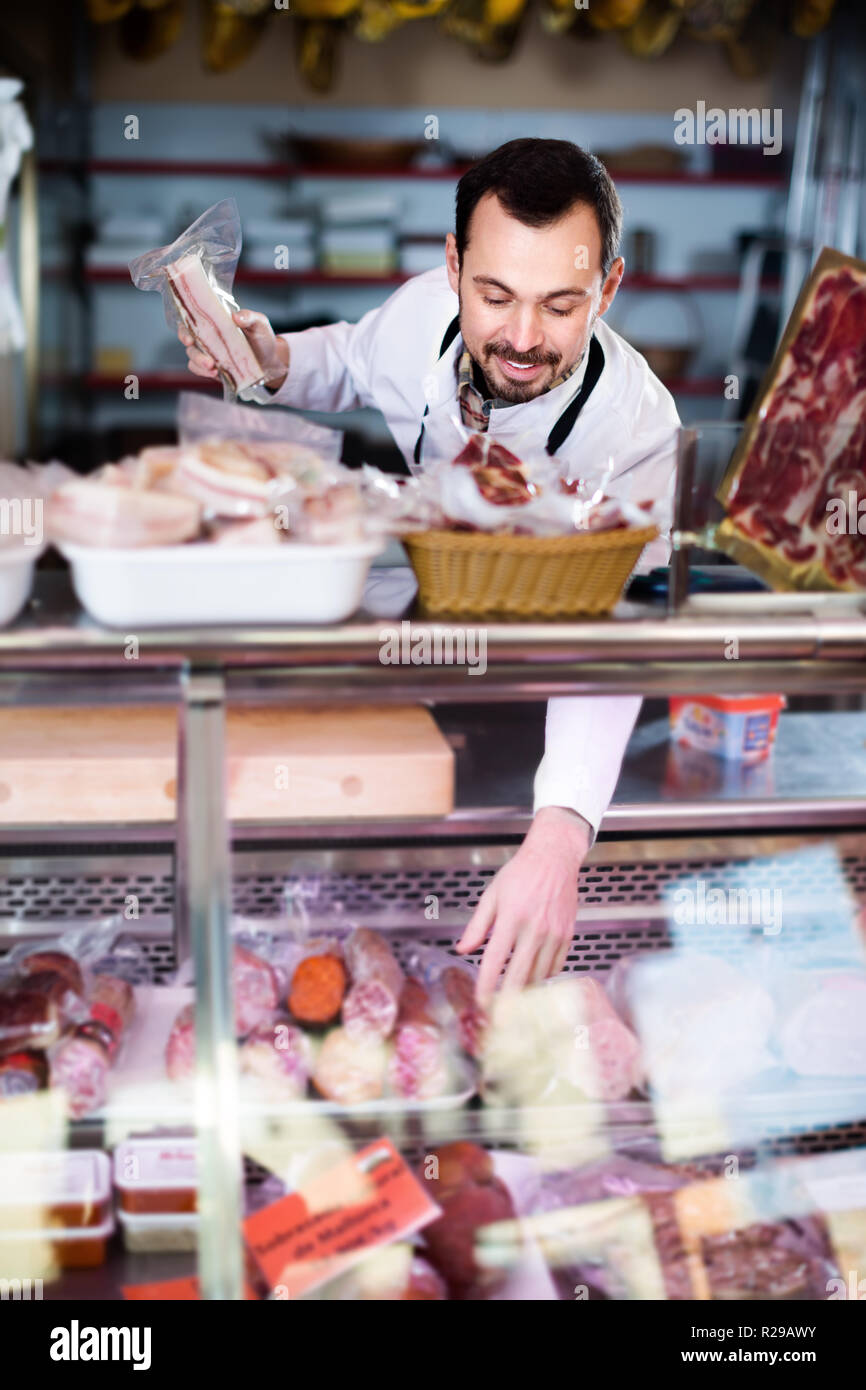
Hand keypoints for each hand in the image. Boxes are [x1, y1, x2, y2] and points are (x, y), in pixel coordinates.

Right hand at [178, 309, 288, 390]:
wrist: (271, 360)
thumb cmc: (263, 337)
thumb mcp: (260, 324)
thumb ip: (249, 317)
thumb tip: (236, 316)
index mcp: (214, 321)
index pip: (191, 320)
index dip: (184, 328)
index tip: (189, 338)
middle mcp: (207, 336)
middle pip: (189, 341)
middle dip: (194, 352)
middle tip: (206, 360)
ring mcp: (208, 352)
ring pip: (192, 357)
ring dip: (199, 364)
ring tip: (213, 368)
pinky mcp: (212, 367)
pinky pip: (200, 370)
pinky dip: (203, 372)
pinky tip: (214, 373)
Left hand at [456, 806, 590, 1002]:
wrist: (555, 857)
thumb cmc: (521, 873)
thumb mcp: (492, 895)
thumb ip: (477, 926)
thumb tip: (463, 949)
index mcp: (511, 917)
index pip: (495, 960)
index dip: (487, 985)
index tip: (480, 1002)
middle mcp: (534, 928)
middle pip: (520, 974)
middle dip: (508, 1001)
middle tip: (500, 1019)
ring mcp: (554, 933)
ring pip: (540, 974)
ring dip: (527, 992)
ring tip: (516, 1005)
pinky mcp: (568, 934)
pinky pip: (557, 966)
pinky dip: (545, 978)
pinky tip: (535, 983)